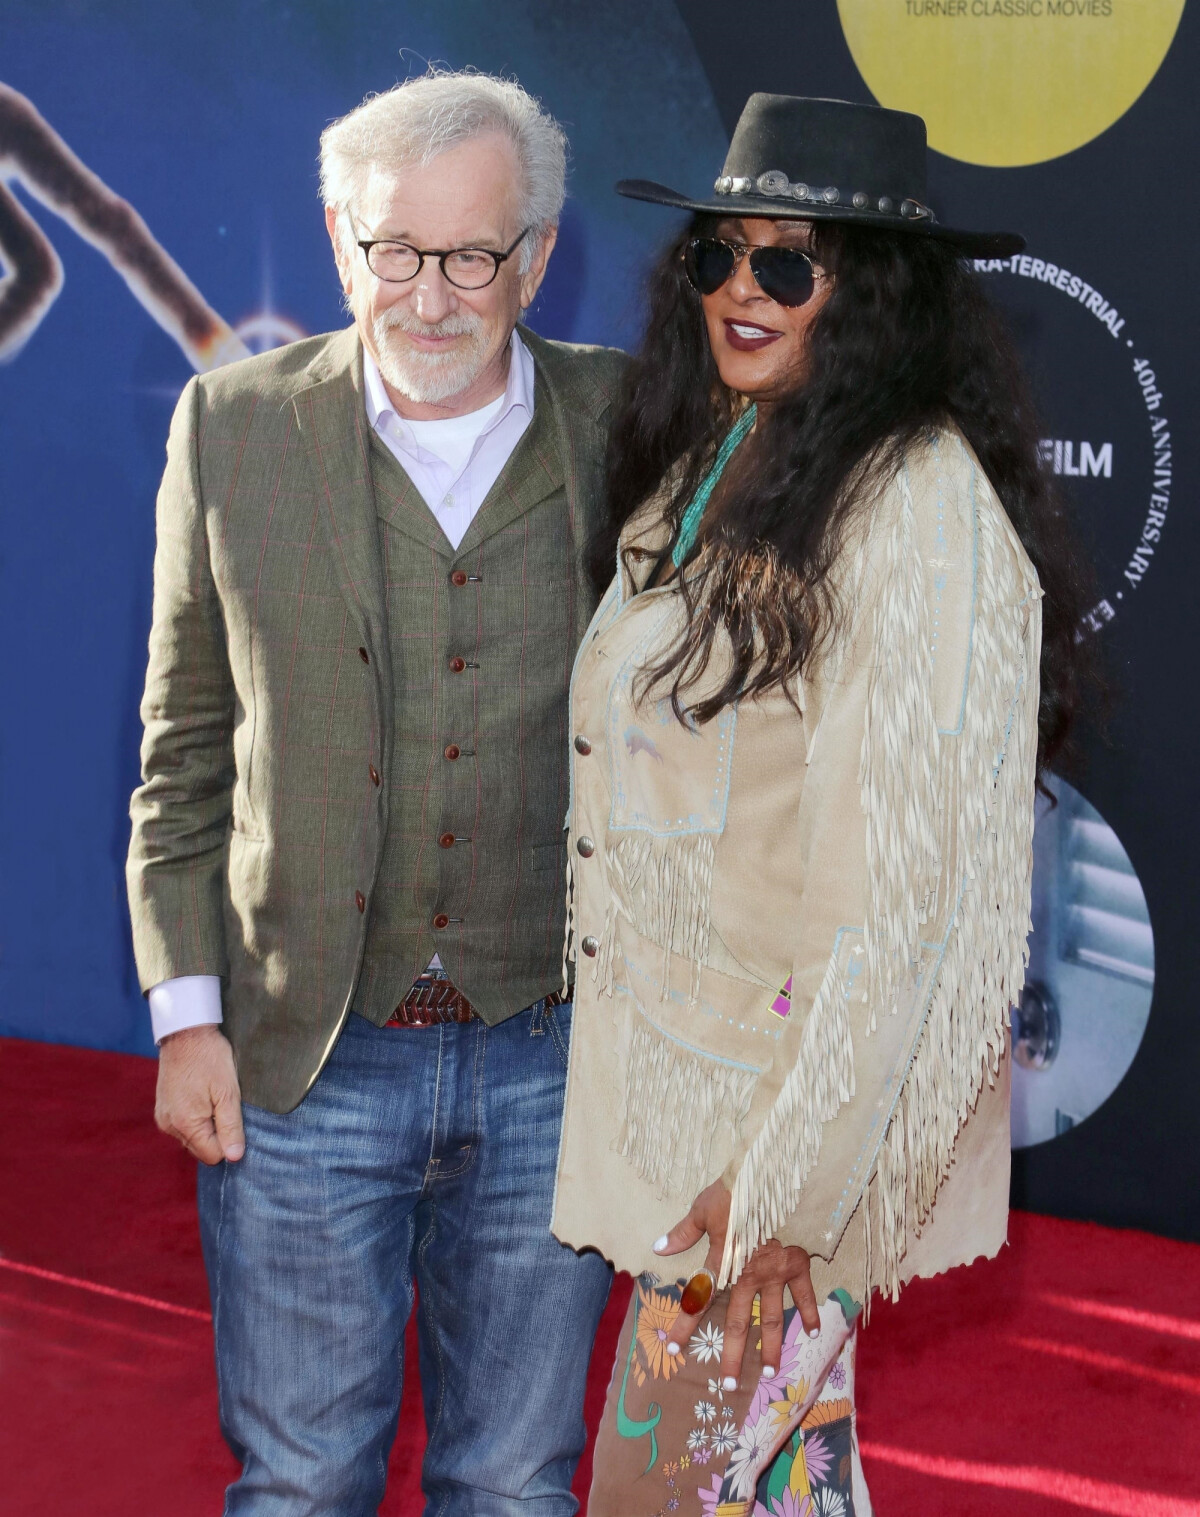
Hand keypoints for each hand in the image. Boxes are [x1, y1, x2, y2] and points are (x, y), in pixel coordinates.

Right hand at [155, 1025, 244, 1164]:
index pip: (212, 1155)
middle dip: (217, 1135)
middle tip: (225, 1106)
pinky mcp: (162, 1108)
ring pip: (192, 1137)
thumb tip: (234, 1157)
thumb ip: (231, 1127)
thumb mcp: (228, 1092)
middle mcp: (170, 1126)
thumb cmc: (210, 1058)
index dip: (229, 1142)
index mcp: (186, 1124)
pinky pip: (183, 1125)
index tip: (235, 1119)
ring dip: (206, 1125)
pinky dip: (195, 1117)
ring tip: (213, 1098)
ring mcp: (164, 1117)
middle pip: (201, 1148)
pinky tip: (202, 1096)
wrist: (185, 1032)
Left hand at [653, 1179, 818, 1387]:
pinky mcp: (797, 1263)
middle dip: (730, 1355)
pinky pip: (804, 1293)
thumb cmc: (732, 1189)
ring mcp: (774, 1272)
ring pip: (770, 1317)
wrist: (770, 1175)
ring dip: (769, 1346)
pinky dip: (810, 1312)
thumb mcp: (701, 1208)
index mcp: (722, 1263)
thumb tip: (657, 1249)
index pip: (699, 1300)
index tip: (672, 1348)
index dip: (685, 1325)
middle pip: (736, 1322)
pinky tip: (815, 1333)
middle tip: (727, 1384)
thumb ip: (682, 1232)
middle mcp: (747, 1274)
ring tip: (768, 1371)